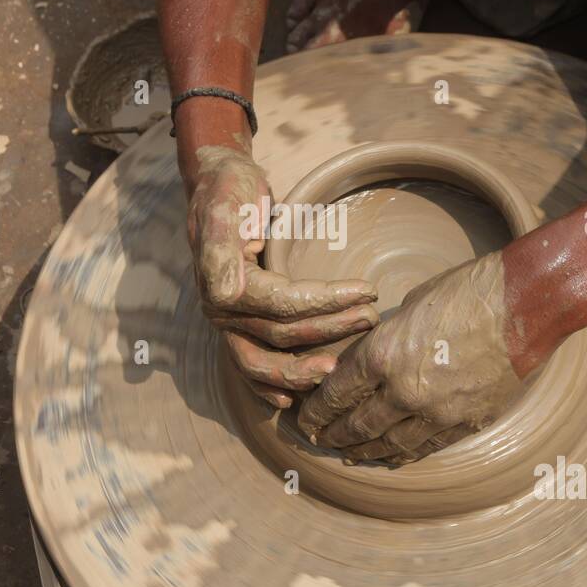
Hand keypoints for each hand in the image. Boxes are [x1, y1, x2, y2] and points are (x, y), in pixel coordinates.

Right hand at [188, 146, 379, 407]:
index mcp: (222, 287)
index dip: (327, 302)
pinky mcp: (236, 326)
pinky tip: (293, 399)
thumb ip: (220, 248)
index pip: (284, 304)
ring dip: (306, 368)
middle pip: (282, 336)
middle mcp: (221, 312)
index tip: (367, 290)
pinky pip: (251, 366)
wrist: (215, 187)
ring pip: (266, 361)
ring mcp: (227, 324)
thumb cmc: (228, 192)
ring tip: (342, 366)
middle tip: (370, 320)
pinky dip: (269, 386)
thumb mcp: (225, 207)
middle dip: (329, 332)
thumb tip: (225, 293)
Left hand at [297, 250, 543, 464]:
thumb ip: (387, 339)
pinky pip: (428, 447)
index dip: (317, 409)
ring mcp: (436, 412)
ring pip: (391, 443)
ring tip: (350, 455)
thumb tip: (373, 359)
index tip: (307, 418)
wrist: (523, 305)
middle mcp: (403, 391)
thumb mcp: (410, 307)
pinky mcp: (467, 422)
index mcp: (381, 355)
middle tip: (321, 440)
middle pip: (358, 424)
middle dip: (335, 434)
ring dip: (366, 451)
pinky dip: (405, 455)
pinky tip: (392, 457)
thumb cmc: (466, 293)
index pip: (336, 392)